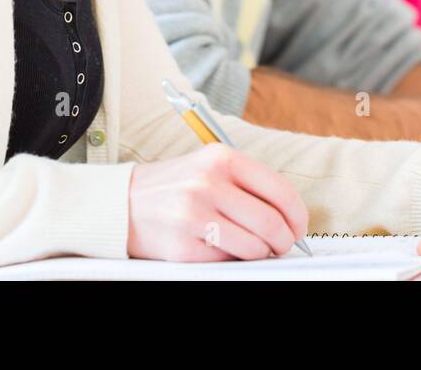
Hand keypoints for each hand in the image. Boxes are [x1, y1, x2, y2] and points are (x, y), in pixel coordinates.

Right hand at [126, 146, 307, 260]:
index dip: (298, 215)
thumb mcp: (211, 168)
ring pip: (254, 247)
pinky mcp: (182, 247)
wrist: (122, 203)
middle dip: (284, 241)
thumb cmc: (176, 186)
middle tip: (282, 245)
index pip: (280, 190)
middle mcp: (208, 184)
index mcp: (222, 159)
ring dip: (261, 253)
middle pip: (271, 223)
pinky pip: (226, 260)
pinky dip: (230, 259)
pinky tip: (218, 247)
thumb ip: (249, 186)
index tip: (299, 228)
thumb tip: (291, 218)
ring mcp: (193, 216)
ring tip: (253, 248)